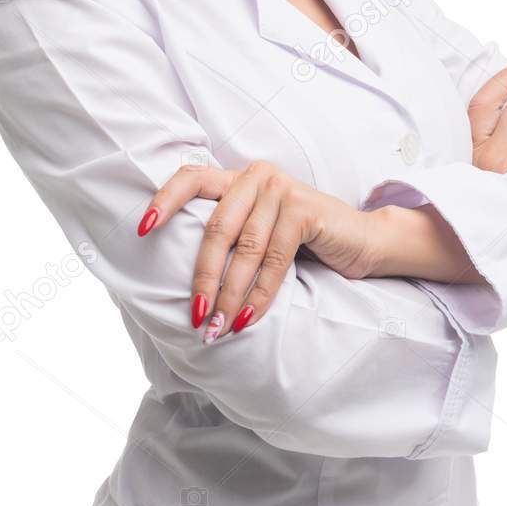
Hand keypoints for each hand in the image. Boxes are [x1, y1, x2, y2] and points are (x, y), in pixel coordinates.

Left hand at [136, 160, 381, 341]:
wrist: (365, 241)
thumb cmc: (308, 243)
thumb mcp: (263, 233)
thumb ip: (233, 236)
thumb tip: (188, 281)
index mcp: (240, 179)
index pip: (192, 178)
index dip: (164, 201)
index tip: (141, 230)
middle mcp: (257, 177)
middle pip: (217, 228)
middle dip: (202, 278)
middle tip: (194, 317)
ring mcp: (282, 190)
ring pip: (245, 250)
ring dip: (228, 295)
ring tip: (216, 328)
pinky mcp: (304, 210)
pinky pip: (274, 261)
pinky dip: (258, 296)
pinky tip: (246, 319)